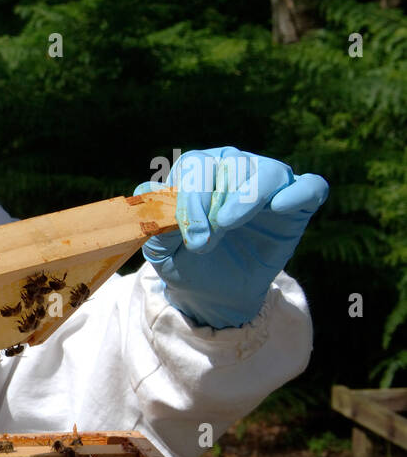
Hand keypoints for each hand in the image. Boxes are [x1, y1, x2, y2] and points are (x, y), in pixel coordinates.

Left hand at [136, 147, 327, 328]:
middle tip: (205, 241)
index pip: (195, 166)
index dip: (191, 197)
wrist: (215, 292)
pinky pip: (310, 186)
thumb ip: (156, 225)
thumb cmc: (187, 262)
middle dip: (213, 201)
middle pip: (229, 164)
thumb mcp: (164, 252)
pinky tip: (280, 207)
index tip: (191, 235)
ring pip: (267, 172)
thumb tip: (145, 192)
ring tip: (228, 226)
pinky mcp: (298, 203)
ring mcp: (268, 183)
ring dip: (246, 199)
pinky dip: (299, 192)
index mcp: (200, 172)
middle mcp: (235, 168)